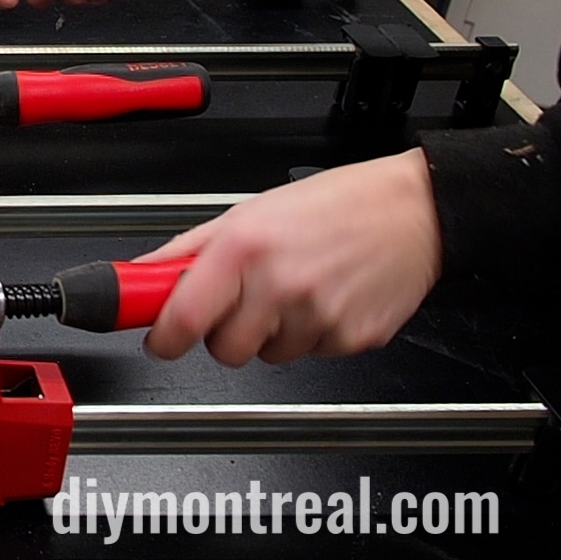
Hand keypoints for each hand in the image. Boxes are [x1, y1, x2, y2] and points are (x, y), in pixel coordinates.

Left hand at [137, 149, 442, 365]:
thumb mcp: (247, 212)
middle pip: (224, 349)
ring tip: (293, 290)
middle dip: (222, 333)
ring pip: (267, 355)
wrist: (417, 211)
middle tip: (240, 303)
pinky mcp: (352, 339)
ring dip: (269, 333)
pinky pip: (310, 354)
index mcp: (245, 249)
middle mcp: (280, 285)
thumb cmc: (335, 204)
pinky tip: (324, 299)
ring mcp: (319, 317)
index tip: (159, 338)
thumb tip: (143, 276)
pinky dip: (309, 334)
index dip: (164, 337)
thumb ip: (188, 250)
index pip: (184, 317)